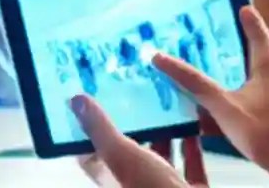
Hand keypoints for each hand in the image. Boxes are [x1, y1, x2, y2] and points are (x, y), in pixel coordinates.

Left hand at [72, 95, 207, 186]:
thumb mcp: (122, 157)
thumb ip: (101, 130)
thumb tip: (75, 100)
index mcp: (112, 179)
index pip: (92, 153)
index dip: (92, 127)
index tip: (96, 98)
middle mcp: (135, 184)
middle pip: (129, 151)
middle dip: (134, 124)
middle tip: (138, 90)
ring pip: (161, 156)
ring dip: (165, 132)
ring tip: (167, 102)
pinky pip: (190, 163)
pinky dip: (191, 144)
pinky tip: (194, 123)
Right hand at [152, 6, 268, 176]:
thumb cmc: (264, 132)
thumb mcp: (222, 104)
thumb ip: (193, 83)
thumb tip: (163, 59)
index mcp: (267, 66)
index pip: (258, 33)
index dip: (248, 19)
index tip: (240, 6)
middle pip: (251, 53)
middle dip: (232, 45)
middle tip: (214, 34)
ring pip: (245, 78)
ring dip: (226, 74)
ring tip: (204, 69)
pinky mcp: (267, 115)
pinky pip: (242, 99)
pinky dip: (226, 97)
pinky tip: (207, 108)